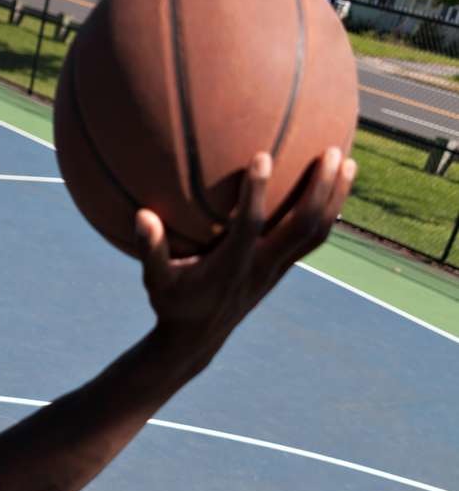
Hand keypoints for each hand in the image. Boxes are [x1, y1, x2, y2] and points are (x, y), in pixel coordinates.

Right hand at [135, 147, 356, 353]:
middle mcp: (261, 267)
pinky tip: (334, 187)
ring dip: (335, 198)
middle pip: (302, 226)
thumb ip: (150, 249)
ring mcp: (276, 270)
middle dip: (320, 189)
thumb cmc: (172, 303)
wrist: (197, 340)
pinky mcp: (281, 270)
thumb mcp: (155, 281)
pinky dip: (328, 212)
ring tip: (348, 161)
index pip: (249, 228)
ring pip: (316, 233)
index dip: (256, 194)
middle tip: (333, 150)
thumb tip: (142, 215)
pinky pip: (313, 239)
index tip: (262, 156)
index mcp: (230, 266)